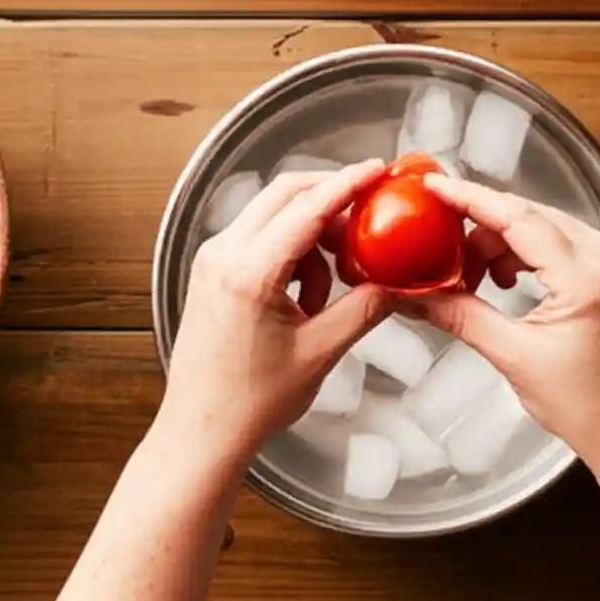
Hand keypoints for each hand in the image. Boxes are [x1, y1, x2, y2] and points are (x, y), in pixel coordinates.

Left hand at [163, 161, 398, 453]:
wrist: (202, 431)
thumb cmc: (250, 402)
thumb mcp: (320, 352)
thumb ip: (363, 308)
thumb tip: (398, 282)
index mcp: (249, 272)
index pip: (307, 207)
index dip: (348, 184)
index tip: (377, 169)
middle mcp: (222, 255)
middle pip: (284, 195)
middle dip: (330, 200)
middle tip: (367, 221)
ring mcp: (210, 260)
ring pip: (272, 216)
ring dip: (310, 235)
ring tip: (327, 291)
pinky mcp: (210, 271)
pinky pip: (257, 238)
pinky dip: (289, 252)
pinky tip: (304, 296)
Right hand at [413, 174, 599, 473]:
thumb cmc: (589, 406)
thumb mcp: (512, 356)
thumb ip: (460, 314)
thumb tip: (414, 294)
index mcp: (587, 276)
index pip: (517, 217)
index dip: (469, 198)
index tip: (434, 186)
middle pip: (526, 215)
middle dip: (478, 225)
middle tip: (436, 239)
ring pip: (538, 225)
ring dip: (498, 242)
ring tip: (469, 275)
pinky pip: (554, 242)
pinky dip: (520, 251)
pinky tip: (499, 277)